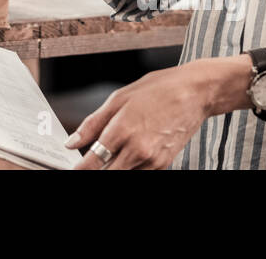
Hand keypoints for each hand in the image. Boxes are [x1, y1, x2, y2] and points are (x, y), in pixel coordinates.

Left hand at [65, 61, 218, 168]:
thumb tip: (72, 142)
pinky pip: (140, 173)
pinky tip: (128, 153)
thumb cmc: (157, 90)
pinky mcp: (163, 165)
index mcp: (122, 131)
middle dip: (95, 169)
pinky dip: (130, 167)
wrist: (194, 93)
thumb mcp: (118, 99)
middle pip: (107, 174)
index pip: (92, 163)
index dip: (79, 169)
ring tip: (111, 152)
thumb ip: (92, 124)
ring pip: (124, 175)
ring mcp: (152, 160)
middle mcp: (138, 150)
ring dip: (113, 168)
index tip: (72, 169)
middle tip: (90, 162)